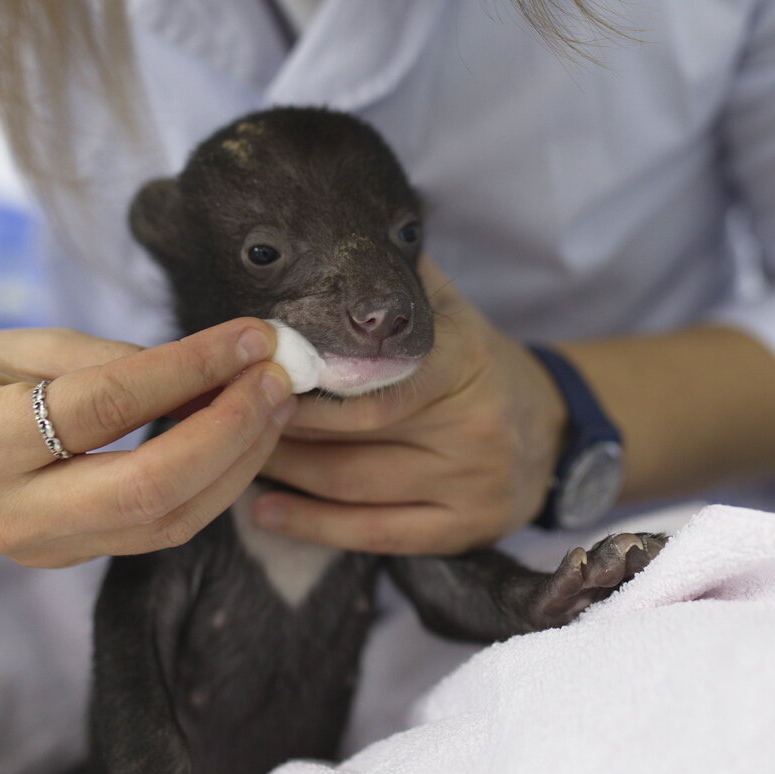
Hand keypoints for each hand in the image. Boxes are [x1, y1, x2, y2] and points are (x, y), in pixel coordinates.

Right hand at [0, 319, 296, 566]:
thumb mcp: (15, 343)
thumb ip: (106, 357)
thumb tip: (211, 364)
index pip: (105, 406)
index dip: (189, 370)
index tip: (251, 337)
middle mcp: (6, 515)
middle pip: (149, 487)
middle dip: (232, 431)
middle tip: (281, 376)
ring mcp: (40, 553)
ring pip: (168, 522)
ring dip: (238, 462)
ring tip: (276, 401)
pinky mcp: (69, 563)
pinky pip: (159, 532)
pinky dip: (214, 483)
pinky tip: (243, 437)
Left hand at [255, 259, 566, 553]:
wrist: (553, 427)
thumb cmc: (477, 361)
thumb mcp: (449, 309)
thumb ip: (396, 281)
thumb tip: (323, 238)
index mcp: (464, 362)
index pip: (373, 386)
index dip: (306, 390)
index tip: (253, 380)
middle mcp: (474, 429)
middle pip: (355, 441)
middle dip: (279, 429)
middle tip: (221, 419)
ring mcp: (473, 485)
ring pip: (355, 489)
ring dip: (286, 475)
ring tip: (234, 455)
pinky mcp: (466, 531)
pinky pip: (377, 535)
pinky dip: (314, 527)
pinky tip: (267, 511)